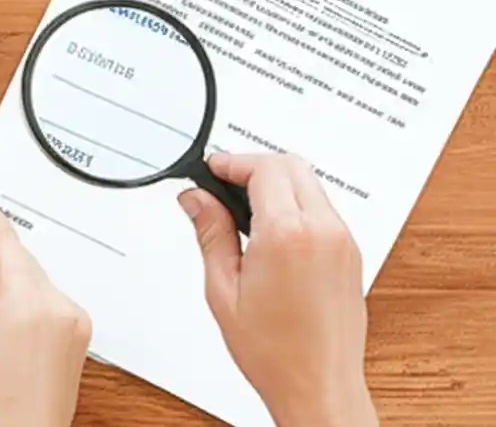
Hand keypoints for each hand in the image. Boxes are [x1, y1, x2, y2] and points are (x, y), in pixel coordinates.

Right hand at [0, 199, 92, 426]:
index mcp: (27, 307)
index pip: (6, 241)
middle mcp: (60, 309)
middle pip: (21, 258)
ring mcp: (75, 322)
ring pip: (34, 277)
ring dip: (8, 282)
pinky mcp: (80, 332)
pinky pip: (47, 297)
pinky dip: (24, 300)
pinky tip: (4, 332)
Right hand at [177, 153, 376, 426]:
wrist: (318, 386)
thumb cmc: (274, 351)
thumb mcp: (223, 289)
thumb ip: (210, 233)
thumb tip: (196, 200)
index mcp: (288, 235)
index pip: (264, 168)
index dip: (232, 162)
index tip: (211, 170)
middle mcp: (324, 231)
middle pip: (292, 165)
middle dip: (255, 166)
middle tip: (223, 184)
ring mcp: (343, 242)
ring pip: (310, 184)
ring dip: (277, 185)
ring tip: (243, 212)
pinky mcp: (351, 254)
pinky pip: (323, 210)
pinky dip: (296, 205)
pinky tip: (270, 230)